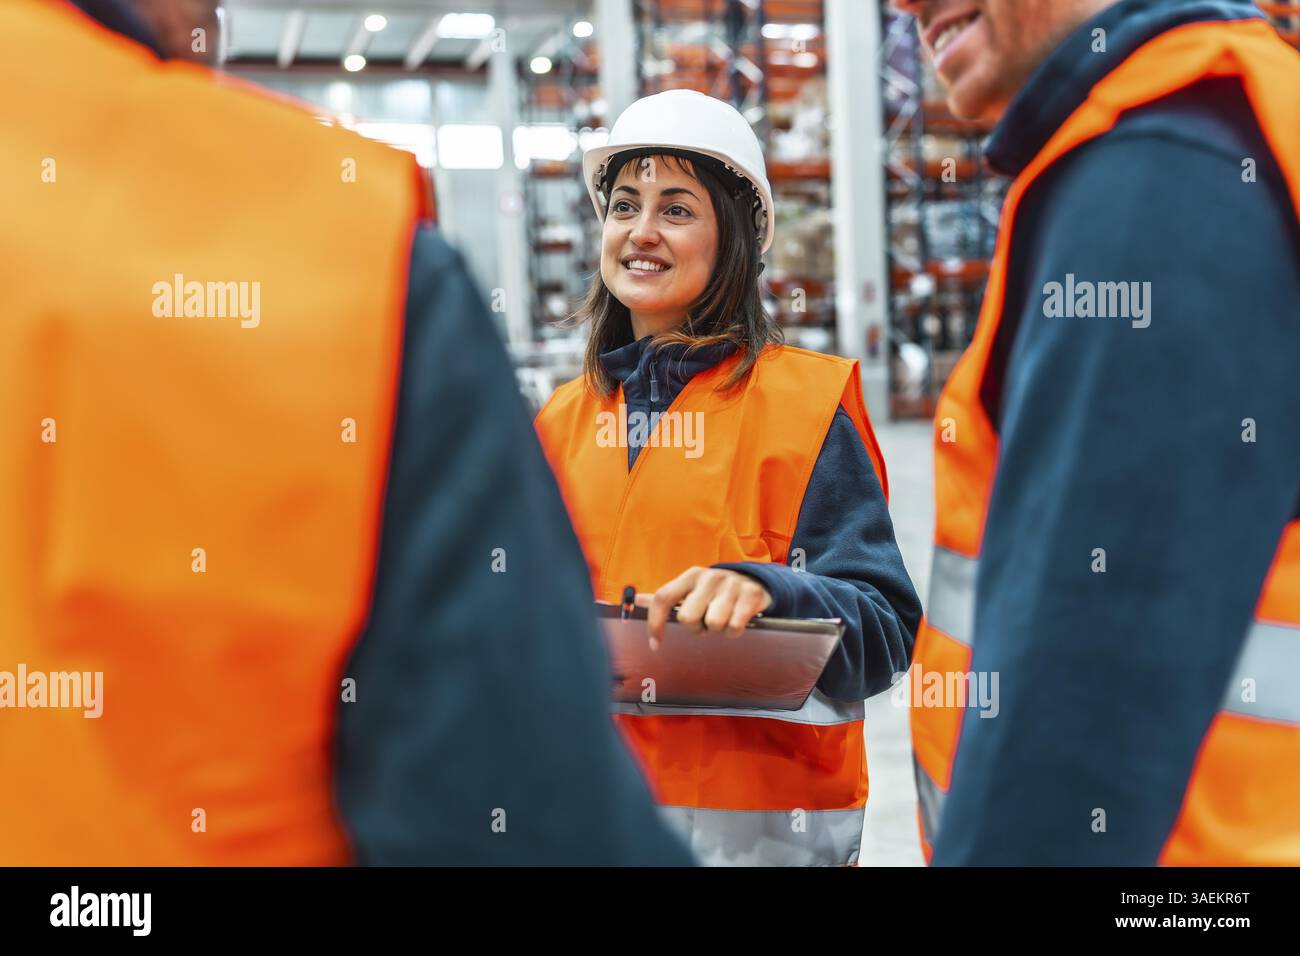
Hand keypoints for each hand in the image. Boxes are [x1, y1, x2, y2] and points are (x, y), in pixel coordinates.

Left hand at [637, 566, 771, 643]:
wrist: (754, 582)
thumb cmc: (714, 592)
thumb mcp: (690, 590)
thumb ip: (665, 598)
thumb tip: (636, 601)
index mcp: (690, 576)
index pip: (664, 598)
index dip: (655, 623)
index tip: (655, 644)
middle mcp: (709, 577)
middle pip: (687, 617)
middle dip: (695, 627)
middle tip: (704, 623)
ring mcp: (731, 584)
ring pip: (713, 623)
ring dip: (717, 629)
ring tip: (721, 620)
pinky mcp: (750, 595)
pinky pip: (734, 626)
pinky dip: (733, 632)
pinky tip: (736, 621)